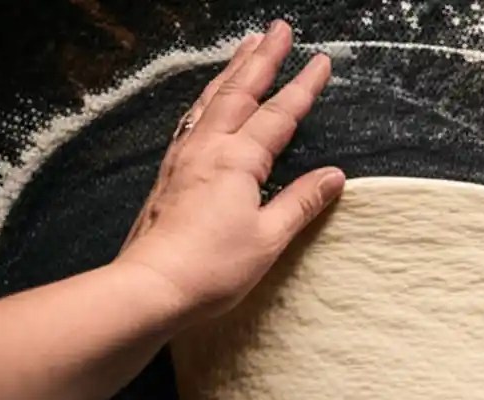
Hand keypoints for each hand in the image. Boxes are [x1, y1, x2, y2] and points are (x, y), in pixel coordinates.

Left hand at [115, 20, 345, 320]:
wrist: (151, 286)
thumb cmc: (211, 268)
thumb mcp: (269, 238)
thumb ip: (301, 202)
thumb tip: (333, 176)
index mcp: (238, 160)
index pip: (280, 114)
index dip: (303, 87)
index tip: (321, 61)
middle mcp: (208, 147)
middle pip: (240, 91)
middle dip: (262, 58)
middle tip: (278, 29)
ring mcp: (185, 157)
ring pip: (212, 99)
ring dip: (233, 70)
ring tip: (246, 46)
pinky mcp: (171, 172)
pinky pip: (193, 118)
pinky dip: (208, 97)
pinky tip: (210, 99)